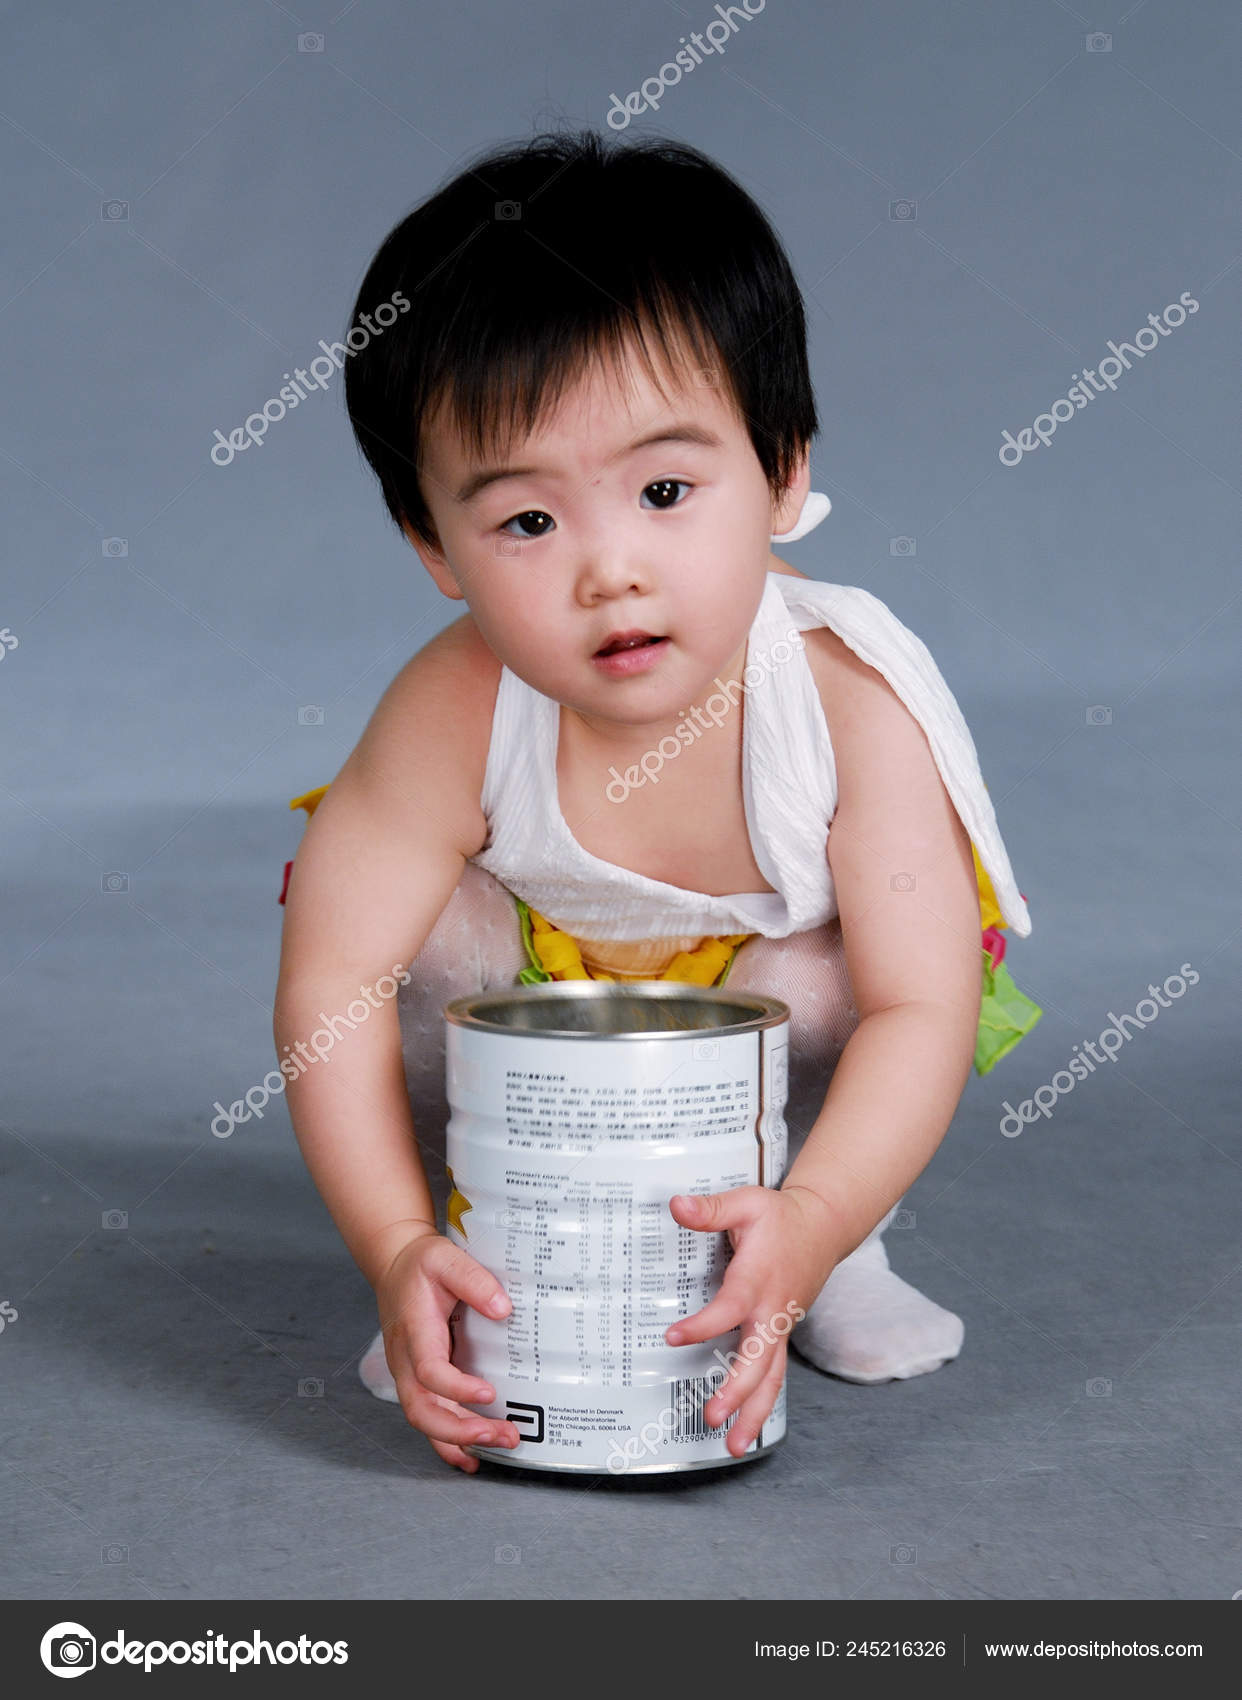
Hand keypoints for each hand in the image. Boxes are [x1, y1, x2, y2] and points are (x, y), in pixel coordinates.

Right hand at [373, 1227, 521, 1472]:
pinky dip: (449, 1442)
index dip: (457, 1387)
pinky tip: (473, 1455)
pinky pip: (430, 1418)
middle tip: (502, 1434)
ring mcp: (410, 1375)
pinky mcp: (420, 1381)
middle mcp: (406, 1361)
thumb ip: (473, 1280)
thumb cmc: (421, 1265)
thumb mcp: (445, 1258)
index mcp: (413, 1332)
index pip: (429, 1371)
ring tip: (500, 1445)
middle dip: (460, 1430)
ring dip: (460, 1440)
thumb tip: (503, 1309)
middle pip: (422, 1410)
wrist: (395, 1266)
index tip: (489, 1391)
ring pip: (425, 1421)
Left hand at [664, 1185, 841, 1456]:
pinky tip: (746, 1426)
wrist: (824, 1226)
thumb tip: (676, 1205)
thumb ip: (710, 1209)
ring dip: (755, 1414)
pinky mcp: (781, 1334)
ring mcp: (780, 1327)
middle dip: (737, 1392)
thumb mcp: (745, 1203)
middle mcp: (772, 1311)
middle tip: (712, 1417)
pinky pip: (773, 1374)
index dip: (703, 1326)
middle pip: (759, 1360)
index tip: (672, 1337)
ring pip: (772, 1378)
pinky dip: (761, 1402)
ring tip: (735, 1446)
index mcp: (758, 1279)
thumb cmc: (780, 1217)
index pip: (730, 1308)